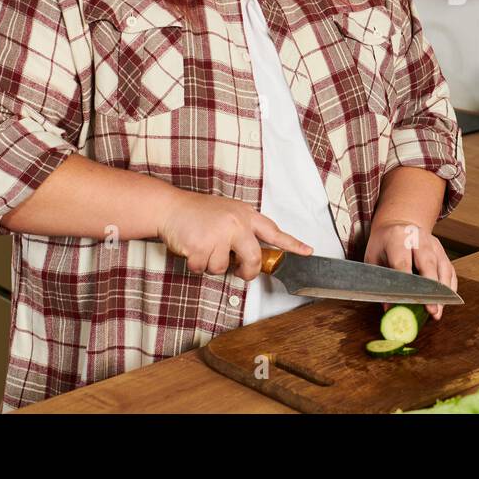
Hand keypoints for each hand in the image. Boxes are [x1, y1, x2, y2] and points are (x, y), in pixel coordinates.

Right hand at [157, 191, 312, 282]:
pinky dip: (196, 265)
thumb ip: (243, 229)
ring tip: (203, 246)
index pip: (274, 231)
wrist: (170, 207)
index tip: (307, 252)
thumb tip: (253, 254)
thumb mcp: (227, 213)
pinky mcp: (202, 246)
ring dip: (211, 264)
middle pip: (254, 259)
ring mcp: (219, 235)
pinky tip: (192, 248)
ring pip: (223, 268)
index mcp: (245, 215)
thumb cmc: (197, 212)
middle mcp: (236, 224)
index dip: (292, 244)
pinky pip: (203, 269)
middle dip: (247, 272)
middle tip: (240, 271)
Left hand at [363, 218, 457, 319]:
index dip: (406, 282)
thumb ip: (381, 282)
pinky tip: (444, 302)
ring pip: (443, 268)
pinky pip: (450, 271)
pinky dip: (449, 288)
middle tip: (431, 309)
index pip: (402, 261)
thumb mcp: (374, 259)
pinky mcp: (443, 251)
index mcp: (397, 237)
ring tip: (437, 311)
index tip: (407, 300)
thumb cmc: (384, 244)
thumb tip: (389, 309)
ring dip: (442, 292)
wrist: (399, 224)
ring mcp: (434, 244)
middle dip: (431, 289)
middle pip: (428, 263)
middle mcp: (419, 238)